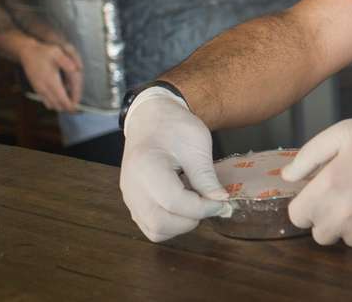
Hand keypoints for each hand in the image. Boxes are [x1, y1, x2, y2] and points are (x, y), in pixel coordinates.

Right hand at [19, 39, 83, 112]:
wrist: (27, 53)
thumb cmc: (43, 52)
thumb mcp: (57, 52)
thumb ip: (66, 61)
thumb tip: (76, 69)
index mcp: (51, 81)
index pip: (62, 99)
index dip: (71, 105)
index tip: (78, 107)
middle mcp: (44, 88)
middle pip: (58, 105)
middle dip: (68, 107)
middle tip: (78, 107)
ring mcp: (39, 90)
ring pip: (52, 105)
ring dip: (62, 106)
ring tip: (71, 101)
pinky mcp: (37, 90)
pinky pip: (47, 102)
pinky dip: (55, 103)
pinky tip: (62, 96)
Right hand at [120, 88, 232, 241]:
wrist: (150, 119)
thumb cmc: (174, 127)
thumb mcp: (196, 145)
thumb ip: (206, 177)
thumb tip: (221, 202)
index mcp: (146, 167)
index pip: (174, 202)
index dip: (203, 207)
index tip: (222, 201)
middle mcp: (132, 188)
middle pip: (161, 223)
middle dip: (192, 219)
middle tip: (209, 203)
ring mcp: (129, 198)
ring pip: (156, 230)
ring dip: (181, 225)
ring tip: (195, 203)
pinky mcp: (132, 203)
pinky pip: (151, 227)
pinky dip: (171, 224)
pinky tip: (183, 206)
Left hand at [282, 106, 351, 246]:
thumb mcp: (342, 133)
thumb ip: (308, 156)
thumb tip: (287, 177)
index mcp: (329, 186)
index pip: (297, 217)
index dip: (306, 206)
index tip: (318, 196)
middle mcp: (346, 212)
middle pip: (320, 235)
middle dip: (327, 219)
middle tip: (344, 198)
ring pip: (349, 240)